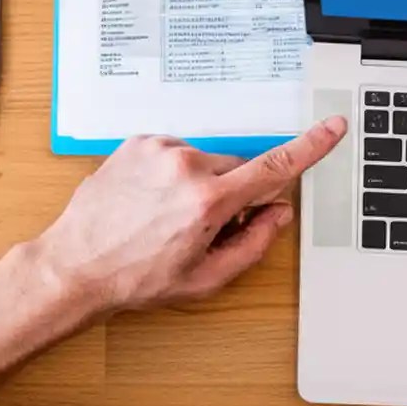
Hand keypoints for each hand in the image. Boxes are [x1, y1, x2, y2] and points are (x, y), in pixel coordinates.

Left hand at [37, 117, 347, 319]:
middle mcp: (185, 167)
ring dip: (197, 184)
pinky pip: (175, 154)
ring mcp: (158, 150)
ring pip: (204, 162)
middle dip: (230, 194)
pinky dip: (171, 174)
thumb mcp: (206, 278)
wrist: (74, 265)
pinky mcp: (138, 143)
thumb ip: (254, 243)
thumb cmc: (135, 278)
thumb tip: (278, 214)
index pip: (274, 168)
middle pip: (236, 170)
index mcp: (207, 201)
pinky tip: (150, 201)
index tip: (332, 127)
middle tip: (199, 228)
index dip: (310, 147)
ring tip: (164, 217)